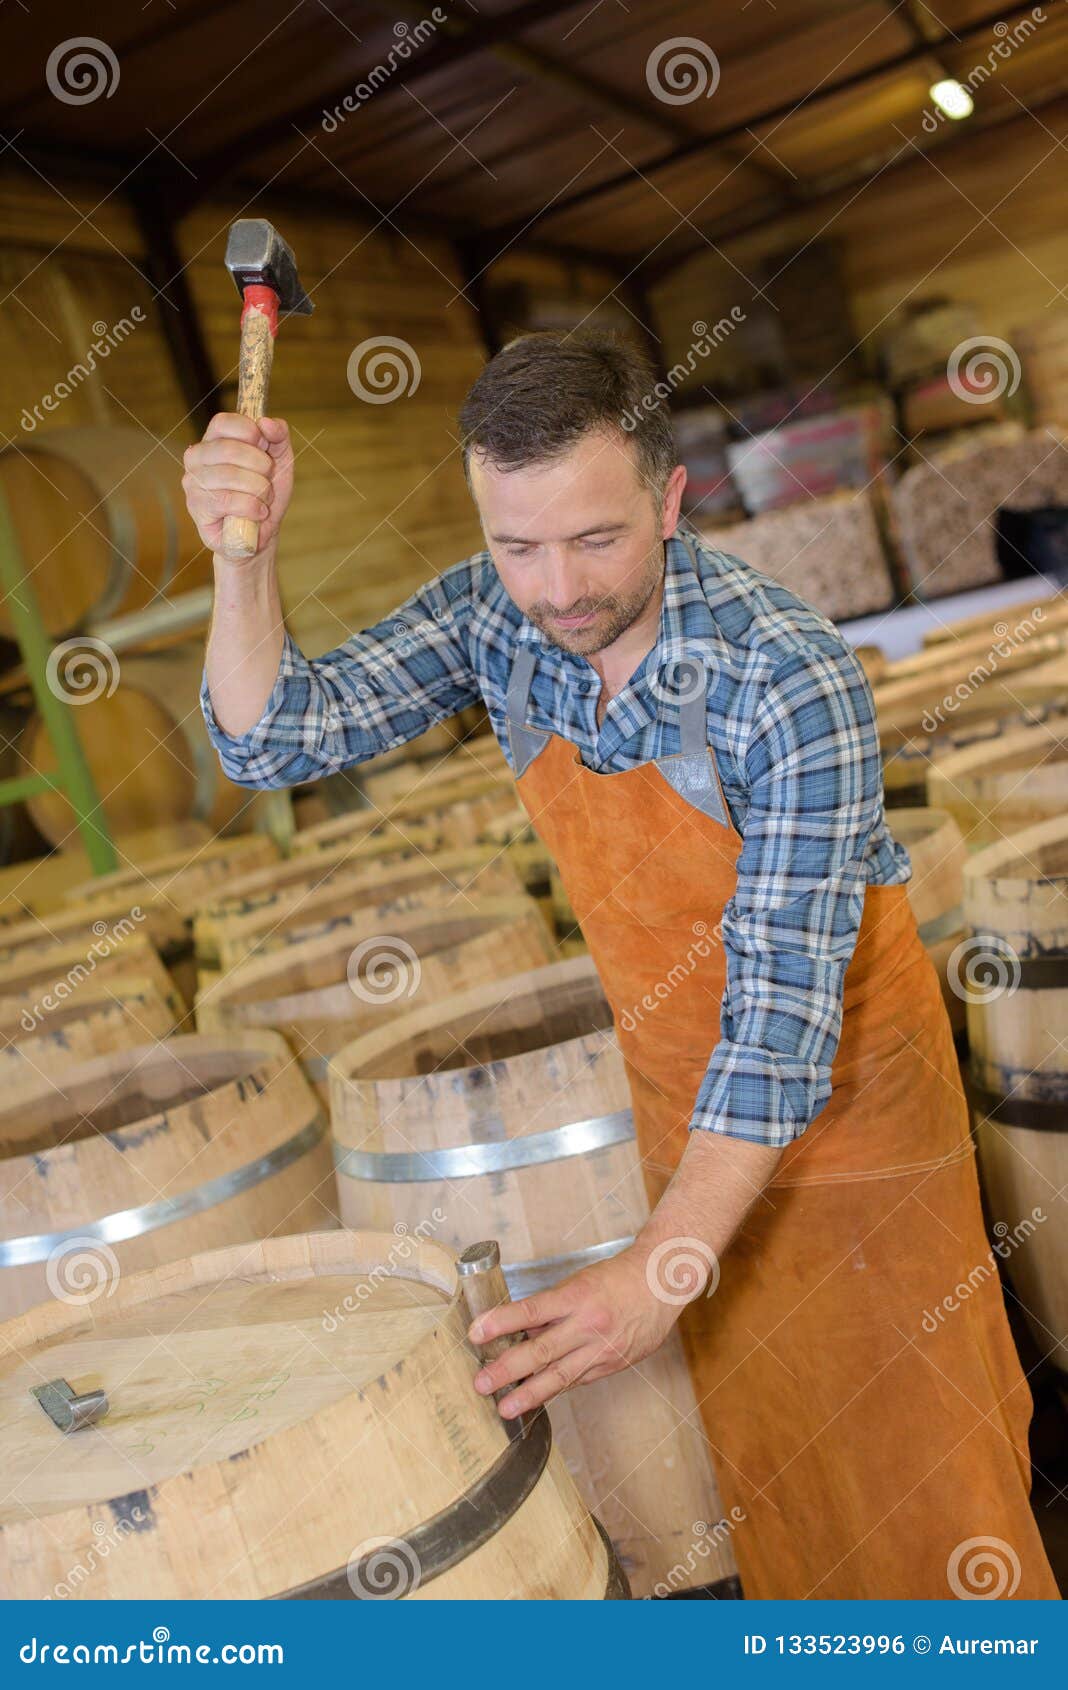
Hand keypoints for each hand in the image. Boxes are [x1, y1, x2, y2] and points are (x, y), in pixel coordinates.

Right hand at [182, 413, 292, 560]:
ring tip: (264, 499)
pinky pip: (227, 501)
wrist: (261, 533)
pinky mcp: (197, 507)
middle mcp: (197, 458)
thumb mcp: (280, 461)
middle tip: (268, 479)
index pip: (222, 422)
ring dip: (259, 489)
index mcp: (214, 440)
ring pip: (229, 476)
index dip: (248, 431)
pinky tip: (258, 513)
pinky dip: (252, 507)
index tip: (264, 446)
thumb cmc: (265, 494)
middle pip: (229, 449)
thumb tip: (266, 421)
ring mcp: (193, 482)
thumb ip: (278, 436)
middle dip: (260, 465)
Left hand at [467, 1248, 683, 1419]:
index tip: (475, 1333)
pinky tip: (536, 1400)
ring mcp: (601, 1349)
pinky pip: (577, 1380)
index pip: (531, 1311)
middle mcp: (588, 1325)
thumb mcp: (579, 1282)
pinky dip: (555, 1390)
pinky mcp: (610, 1365)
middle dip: (508, 1370)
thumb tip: (520, 1330)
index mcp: (577, 1297)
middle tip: (482, 1383)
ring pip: (560, 1376)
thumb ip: (552, 1308)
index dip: (501, 1323)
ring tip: (505, 1408)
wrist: (661, 1284)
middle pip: (541, 1350)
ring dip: (529, 1394)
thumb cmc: (617, 1278)